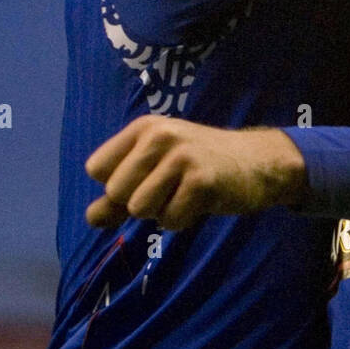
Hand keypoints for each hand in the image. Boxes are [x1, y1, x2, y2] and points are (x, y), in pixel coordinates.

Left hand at [85, 116, 304, 230]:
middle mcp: (159, 135)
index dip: (117, 185)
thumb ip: (120, 194)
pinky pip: (170, 220)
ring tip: (185, 194)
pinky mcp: (202, 180)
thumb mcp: (156, 171)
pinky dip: (183, 220)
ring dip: (162, 212)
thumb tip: (91, 218)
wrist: (258, 162)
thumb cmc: (201, 165)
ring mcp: (182, 156)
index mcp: (144, 128)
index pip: (97, 169)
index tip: (147, 179)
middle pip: (116, 192)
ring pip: (140, 208)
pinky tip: (201, 201)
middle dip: (141, 202)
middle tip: (171, 188)